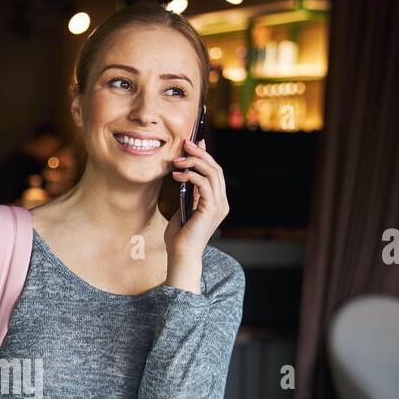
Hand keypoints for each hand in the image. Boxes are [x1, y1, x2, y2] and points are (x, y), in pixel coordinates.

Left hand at [164, 139, 228, 284]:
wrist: (181, 255)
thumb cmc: (179, 236)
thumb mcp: (183, 208)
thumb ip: (188, 193)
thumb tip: (185, 174)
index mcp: (217, 202)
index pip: (215, 172)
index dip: (205, 155)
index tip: (193, 143)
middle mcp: (221, 202)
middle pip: (216, 169)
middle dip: (200, 153)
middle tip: (185, 144)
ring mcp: (218, 206)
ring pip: (212, 173)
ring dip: (194, 162)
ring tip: (177, 160)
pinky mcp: (210, 209)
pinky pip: (203, 183)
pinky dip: (190, 175)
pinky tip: (177, 175)